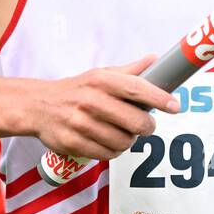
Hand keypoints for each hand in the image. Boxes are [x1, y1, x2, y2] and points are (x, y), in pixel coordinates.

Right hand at [34, 53, 181, 160]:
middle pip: (135, 122)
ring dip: (129, 140)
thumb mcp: (100, 75)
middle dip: (147, 127)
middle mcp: (91, 100)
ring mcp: (81, 123)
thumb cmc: (77, 90)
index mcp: (101, 80)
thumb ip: (129, 71)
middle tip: (145, 125)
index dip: (159, 98)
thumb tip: (155, 59)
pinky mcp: (73, 143)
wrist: (38, 106)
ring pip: (124, 142)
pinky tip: (109, 142)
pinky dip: (114, 151)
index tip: (175, 106)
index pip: (136, 88)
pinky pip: (108, 154)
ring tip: (123, 133)